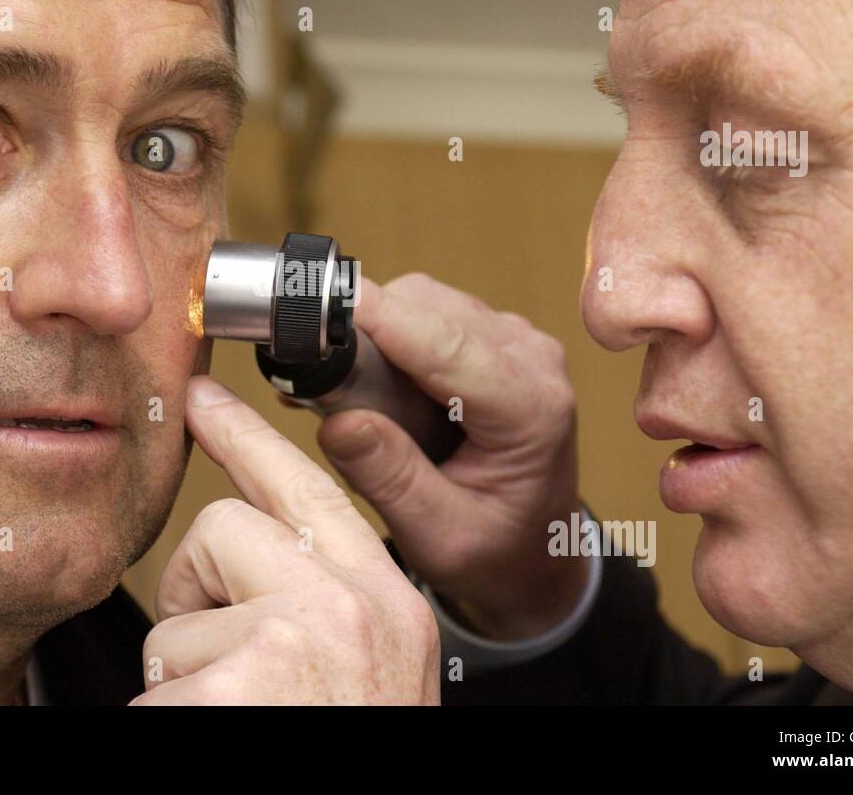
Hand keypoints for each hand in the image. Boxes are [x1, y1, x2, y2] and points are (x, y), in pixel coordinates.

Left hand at [131, 375, 440, 704]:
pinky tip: (210, 732)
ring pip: (173, 627)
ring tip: (237, 713)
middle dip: (192, 588)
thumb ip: (331, 607)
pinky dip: (166, 721)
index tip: (202, 397)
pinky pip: (149, 693)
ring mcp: (286, 644)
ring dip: (182, 683)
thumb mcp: (383, 667)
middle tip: (215, 665)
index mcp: (387, 603)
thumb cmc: (362, 746)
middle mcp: (345, 609)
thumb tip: (254, 577)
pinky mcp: (229, 691)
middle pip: (219, 527)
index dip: (246, 436)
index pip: (308, 490)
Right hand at [316, 274, 585, 640]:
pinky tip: (369, 387)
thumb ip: (391, 479)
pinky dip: (385, 335)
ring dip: (372, 336)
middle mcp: (531, 360)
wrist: (533, 553)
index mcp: (531, 410)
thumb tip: (339, 421)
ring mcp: (514, 340)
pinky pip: (425, 309)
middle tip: (319, 390)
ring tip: (348, 398)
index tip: (319, 309)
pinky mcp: (491, 335)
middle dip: (363, 335)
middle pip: (425, 308)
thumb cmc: (496, 552)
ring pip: (419, 300)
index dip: (380, 320)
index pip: (447, 346)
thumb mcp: (438, 537)